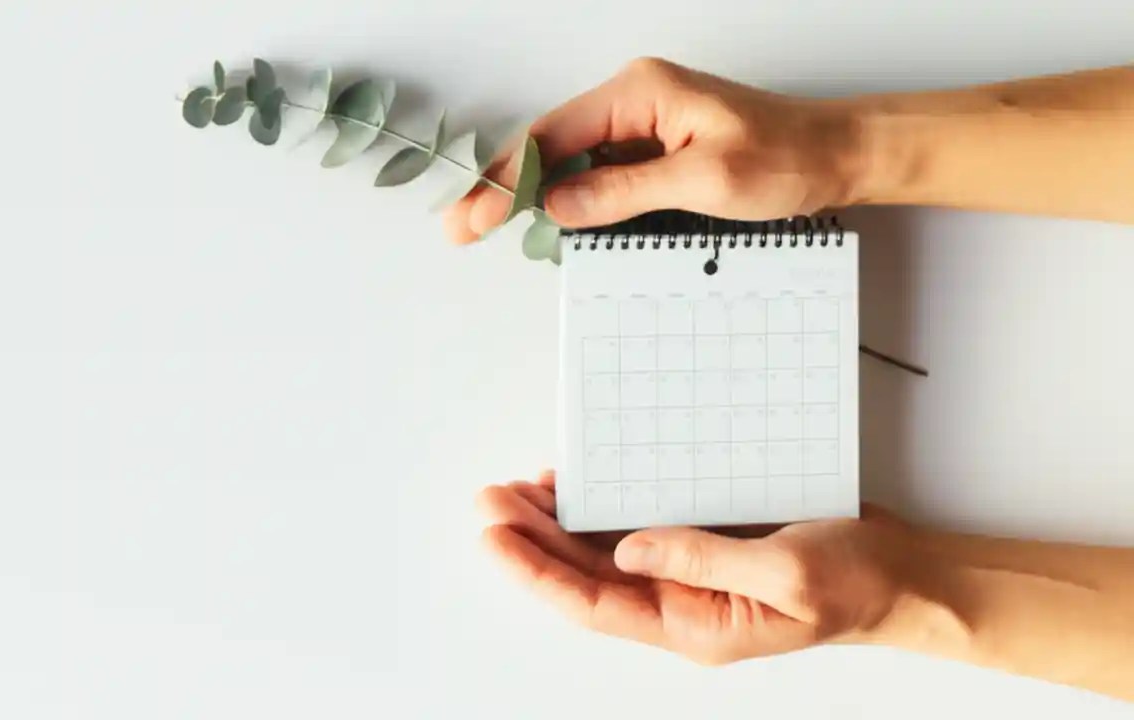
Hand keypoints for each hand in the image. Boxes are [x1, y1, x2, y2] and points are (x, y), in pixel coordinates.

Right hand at [445, 57, 862, 243]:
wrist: (840, 154)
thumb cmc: (789, 157)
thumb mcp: (704, 181)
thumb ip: (624, 192)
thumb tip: (559, 205)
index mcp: (641, 93)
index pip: (552, 136)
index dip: (506, 180)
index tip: (476, 216)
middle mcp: (636, 100)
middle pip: (550, 146)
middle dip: (502, 187)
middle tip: (461, 227)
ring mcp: (645, 123)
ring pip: (570, 160)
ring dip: (531, 196)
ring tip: (486, 227)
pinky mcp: (658, 146)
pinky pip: (601, 171)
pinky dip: (571, 198)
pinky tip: (549, 225)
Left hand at [479, 470, 912, 664]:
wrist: (901, 577)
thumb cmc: (858, 585)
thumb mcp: (786, 576)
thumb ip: (704, 562)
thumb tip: (629, 548)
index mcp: (693, 626)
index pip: (590, 604)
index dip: (535, 571)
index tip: (493, 536)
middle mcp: (679, 605)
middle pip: (583, 577)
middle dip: (531, 540)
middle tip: (490, 501)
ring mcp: (688, 576)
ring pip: (601, 553)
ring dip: (558, 524)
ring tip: (517, 491)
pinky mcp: (702, 546)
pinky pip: (635, 529)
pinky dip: (601, 508)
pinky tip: (578, 487)